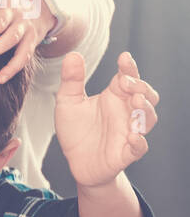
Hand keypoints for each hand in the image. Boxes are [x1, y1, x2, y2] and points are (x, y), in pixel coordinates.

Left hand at [55, 51, 159, 187]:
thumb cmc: (76, 130)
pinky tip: (133, 136)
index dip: (129, 67)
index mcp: (114, 97)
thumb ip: (71, 80)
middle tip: (127, 83)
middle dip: (141, 87)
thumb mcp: (68, 102)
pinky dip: (139, 142)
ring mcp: (128, 132)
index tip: (124, 57)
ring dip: (144, 110)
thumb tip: (73, 54)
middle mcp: (125, 112)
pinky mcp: (125, 153)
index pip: (128, 78)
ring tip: (135, 102)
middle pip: (146, 95)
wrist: (76, 162)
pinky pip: (139, 148)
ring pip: (148, 118)